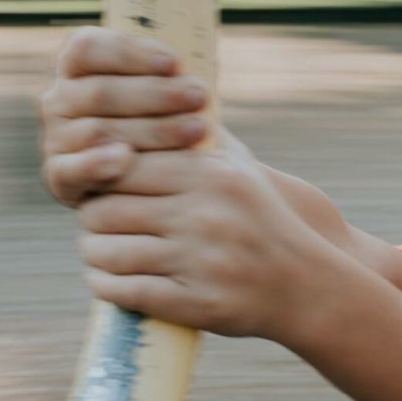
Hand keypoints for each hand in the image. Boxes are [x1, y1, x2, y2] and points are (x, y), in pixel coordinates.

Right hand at [38, 26, 210, 206]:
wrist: (177, 176)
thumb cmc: (175, 120)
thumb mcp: (172, 91)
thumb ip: (169, 76)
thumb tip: (181, 68)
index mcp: (78, 68)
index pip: (87, 48)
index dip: (129, 53)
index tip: (174, 63)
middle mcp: (61, 100)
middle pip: (101, 91)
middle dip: (155, 93)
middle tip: (200, 96)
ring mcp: (58, 140)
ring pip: (98, 130)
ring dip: (152, 130)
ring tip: (197, 130)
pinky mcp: (62, 179)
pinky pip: (71, 171)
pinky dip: (96, 164)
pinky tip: (125, 158)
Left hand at [75, 128, 332, 341]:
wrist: (308, 285)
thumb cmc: (265, 221)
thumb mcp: (242, 170)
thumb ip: (200, 137)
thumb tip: (158, 95)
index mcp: (211, 177)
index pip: (122, 166)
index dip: (101, 176)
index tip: (100, 185)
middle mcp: (205, 217)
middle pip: (106, 210)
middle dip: (93, 217)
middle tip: (96, 221)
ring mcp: (200, 263)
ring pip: (110, 253)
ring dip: (94, 253)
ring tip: (98, 250)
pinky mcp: (197, 305)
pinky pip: (126, 292)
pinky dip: (105, 286)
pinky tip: (105, 279)